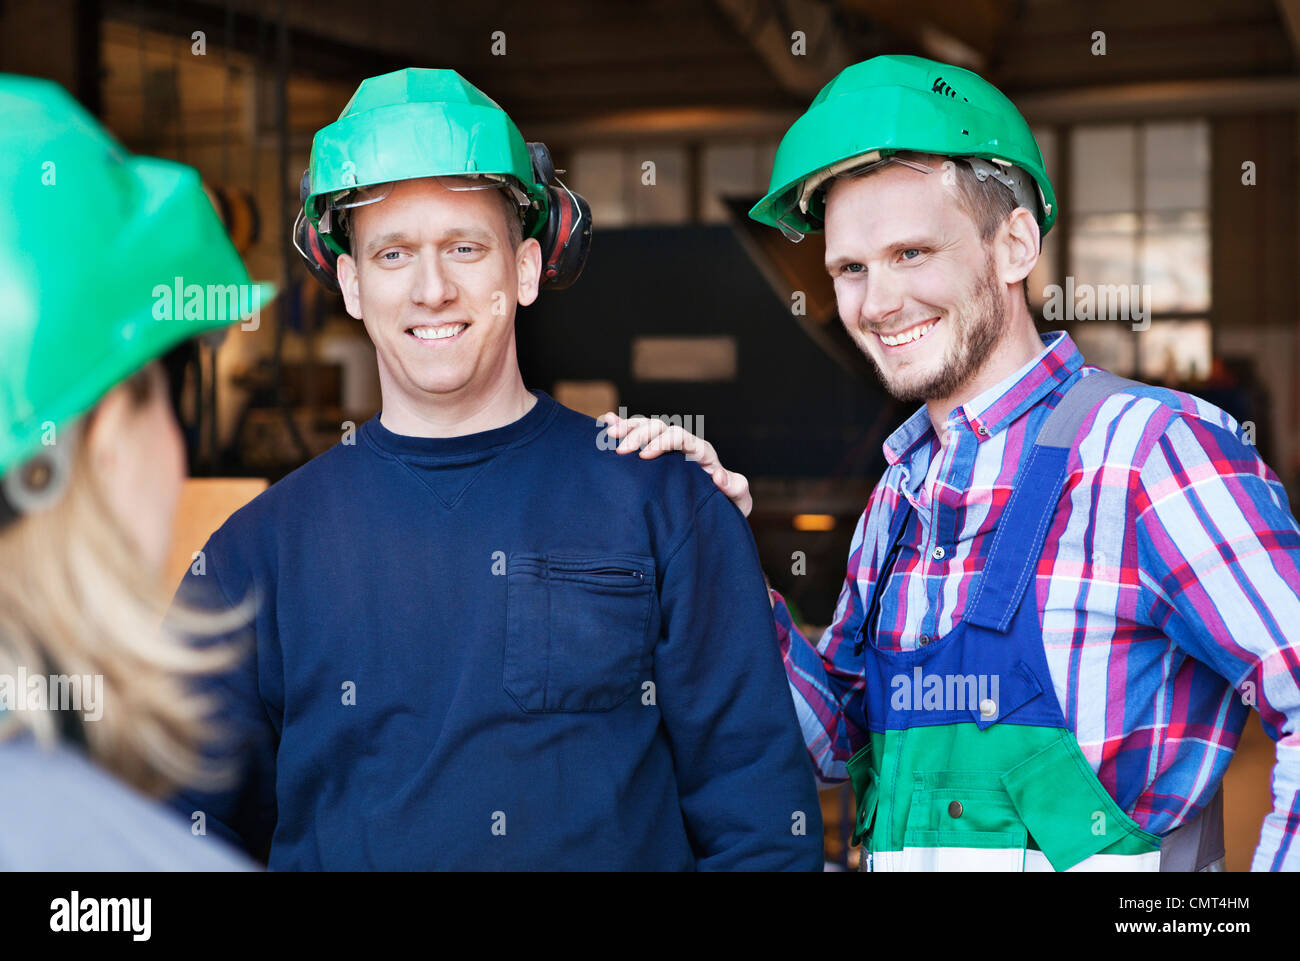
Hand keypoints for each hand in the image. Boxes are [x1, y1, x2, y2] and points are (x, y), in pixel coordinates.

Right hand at [601, 411, 752, 516]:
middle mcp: (683, 446)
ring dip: (627, 428)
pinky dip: (622, 426)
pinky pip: (638, 435)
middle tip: (620, 450)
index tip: (644, 456)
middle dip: (639, 435)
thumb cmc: (727, 507)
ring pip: (646, 427)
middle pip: (659, 428)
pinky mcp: (655, 456)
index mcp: (701, 453)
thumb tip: (717, 475)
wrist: (717, 513)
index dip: (662, 442)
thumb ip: (735, 487)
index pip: (680, 437)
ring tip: (609, 433)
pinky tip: (606, 421)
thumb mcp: (738, 501)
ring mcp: (668, 449)